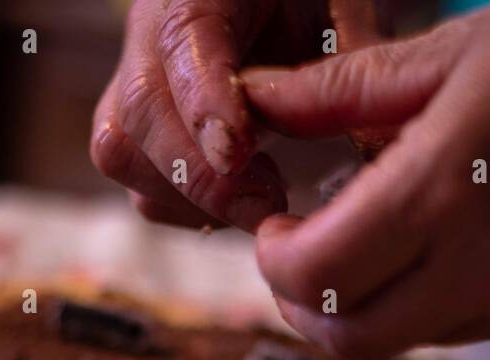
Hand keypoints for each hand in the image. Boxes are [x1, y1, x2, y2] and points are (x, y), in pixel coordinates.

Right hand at [90, 1, 333, 231]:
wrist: (287, 14)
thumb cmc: (315, 9)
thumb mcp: (340, 18)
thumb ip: (348, 66)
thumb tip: (364, 133)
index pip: (181, 40)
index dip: (203, 103)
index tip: (237, 152)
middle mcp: (151, 36)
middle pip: (139, 110)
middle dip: (199, 172)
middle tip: (269, 203)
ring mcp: (136, 90)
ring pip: (124, 155)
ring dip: (192, 196)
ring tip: (263, 200)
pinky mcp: (140, 140)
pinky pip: (143, 188)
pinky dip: (191, 209)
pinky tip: (245, 203)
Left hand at [244, 0, 489, 359]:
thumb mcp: (458, 49)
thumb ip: (343, 91)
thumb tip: (258, 99)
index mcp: (449, 189)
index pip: (318, 275)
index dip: (273, 260)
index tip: (277, 225)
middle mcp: (485, 265)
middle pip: (348, 342)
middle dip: (302, 307)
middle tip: (303, 253)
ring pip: (404, 340)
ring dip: (365, 305)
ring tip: (382, 234)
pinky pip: (462, 329)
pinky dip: (428, 300)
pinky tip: (450, 240)